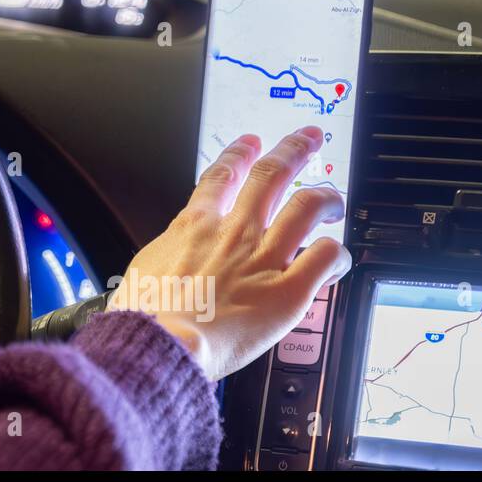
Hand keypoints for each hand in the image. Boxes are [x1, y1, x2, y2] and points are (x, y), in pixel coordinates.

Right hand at [107, 127, 352, 380]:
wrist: (161, 341)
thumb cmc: (146, 313)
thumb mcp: (145, 267)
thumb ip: (169, 254)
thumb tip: (170, 258)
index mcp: (194, 225)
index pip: (222, 175)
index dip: (240, 153)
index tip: (251, 143)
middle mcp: (233, 232)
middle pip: (271, 175)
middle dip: (294, 150)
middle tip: (309, 139)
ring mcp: (263, 258)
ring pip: (308, 206)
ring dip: (326, 198)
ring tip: (334, 201)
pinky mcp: (290, 291)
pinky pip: (327, 258)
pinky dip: (337, 254)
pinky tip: (336, 259)